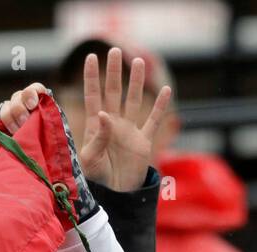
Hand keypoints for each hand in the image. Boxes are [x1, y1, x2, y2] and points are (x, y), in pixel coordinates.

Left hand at [78, 47, 169, 191]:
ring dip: (135, 82)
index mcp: (96, 127)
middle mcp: (113, 125)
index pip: (93, 97)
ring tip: (137, 62)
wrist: (115, 197)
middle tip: (115, 50)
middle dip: (114, 72)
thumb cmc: (97, 181)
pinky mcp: (143, 141)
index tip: (91, 58)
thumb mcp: (90, 159)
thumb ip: (97, 136)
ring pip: (133, 101)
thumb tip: (104, 113)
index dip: (91, 78)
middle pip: (113, 93)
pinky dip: (160, 107)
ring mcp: (129, 131)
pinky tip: (165, 90)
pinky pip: (153, 121)